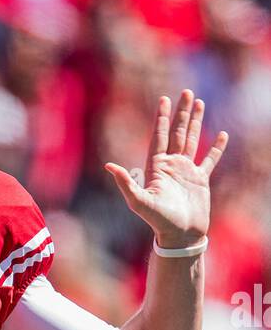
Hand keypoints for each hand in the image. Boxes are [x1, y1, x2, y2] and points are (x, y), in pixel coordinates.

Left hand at [104, 91, 227, 248]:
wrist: (180, 237)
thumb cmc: (159, 221)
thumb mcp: (139, 201)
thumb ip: (125, 183)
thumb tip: (109, 165)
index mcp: (156, 167)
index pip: (159, 136)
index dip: (161, 118)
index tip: (163, 100)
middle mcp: (171, 166)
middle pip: (176, 132)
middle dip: (181, 112)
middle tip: (186, 92)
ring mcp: (186, 172)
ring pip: (191, 140)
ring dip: (195, 122)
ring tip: (199, 103)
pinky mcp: (200, 180)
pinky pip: (209, 160)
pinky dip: (215, 148)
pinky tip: (221, 135)